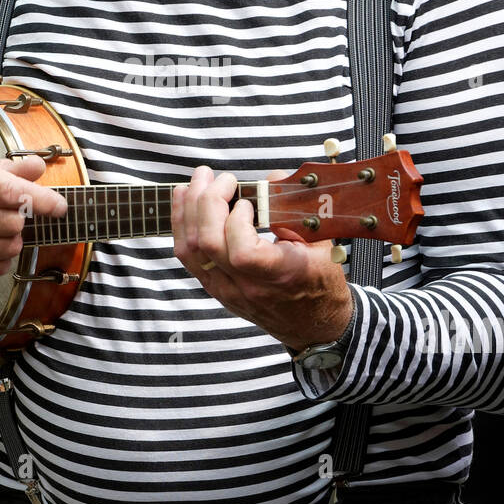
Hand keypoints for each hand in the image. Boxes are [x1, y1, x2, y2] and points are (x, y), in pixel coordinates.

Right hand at [0, 149, 68, 308]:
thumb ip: (0, 167)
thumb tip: (37, 168)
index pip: (9, 191)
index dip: (41, 200)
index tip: (60, 206)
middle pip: (14, 222)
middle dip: (21, 216)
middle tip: (11, 210)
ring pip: (8, 247)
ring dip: (13, 237)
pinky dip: (2, 257)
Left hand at [171, 166, 353, 349]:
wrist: (313, 326)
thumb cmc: (321, 283)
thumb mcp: (321, 244)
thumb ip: (295, 210)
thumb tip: (269, 179)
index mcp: (280, 276)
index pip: (242, 253)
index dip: (237, 220)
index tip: (249, 202)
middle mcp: (247, 287)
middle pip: (207, 244)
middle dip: (207, 200)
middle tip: (221, 177)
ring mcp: (227, 290)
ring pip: (190, 249)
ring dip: (188, 208)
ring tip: (197, 181)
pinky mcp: (215, 288)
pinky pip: (188, 257)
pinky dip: (182, 225)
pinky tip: (185, 201)